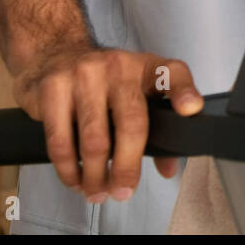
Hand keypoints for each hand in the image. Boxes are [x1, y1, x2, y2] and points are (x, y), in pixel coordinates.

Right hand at [12, 44, 203, 202]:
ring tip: (97, 191)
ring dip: (95, 176)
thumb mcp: (137, 90)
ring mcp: (83, 75)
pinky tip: (75, 178)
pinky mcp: (53, 89)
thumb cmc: (104, 80)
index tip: (191, 110)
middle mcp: (117, 66)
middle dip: (127, 167)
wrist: (55, 53)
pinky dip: (68, 169)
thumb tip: (168, 167)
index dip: (184, 92)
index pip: (171, 74)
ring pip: (94, 139)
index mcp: (146, 67)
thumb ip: (158, 124)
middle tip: (123, 191)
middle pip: (131, 123)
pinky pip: (61, 140)